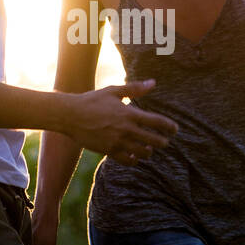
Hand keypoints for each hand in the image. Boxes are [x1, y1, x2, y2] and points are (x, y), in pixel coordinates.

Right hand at [63, 80, 177, 163]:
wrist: (70, 116)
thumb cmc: (92, 100)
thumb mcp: (113, 91)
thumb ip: (135, 88)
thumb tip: (153, 83)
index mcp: (129, 114)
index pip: (157, 122)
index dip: (170, 127)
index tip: (175, 130)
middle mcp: (125, 130)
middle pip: (154, 141)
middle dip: (163, 142)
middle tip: (165, 141)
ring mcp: (117, 142)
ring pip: (142, 153)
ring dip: (148, 152)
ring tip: (149, 149)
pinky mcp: (108, 151)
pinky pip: (127, 160)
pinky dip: (133, 160)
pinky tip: (134, 156)